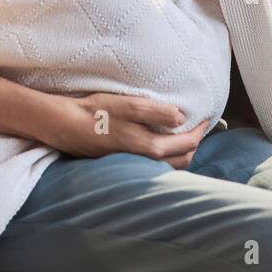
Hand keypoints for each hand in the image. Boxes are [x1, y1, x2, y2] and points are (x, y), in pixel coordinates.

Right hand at [45, 93, 210, 168]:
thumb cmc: (97, 113)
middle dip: (193, 145)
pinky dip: (165, 156)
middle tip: (197, 128)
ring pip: (168, 166)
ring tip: (182, 136)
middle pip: (182, 160)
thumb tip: (180, 117)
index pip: (187, 144)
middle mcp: (145, 162)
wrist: (66, 126)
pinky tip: (159, 143)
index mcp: (151, 148)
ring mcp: (133, 165)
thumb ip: (158, 112)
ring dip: (180, 153)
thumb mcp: (130, 105)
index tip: (206, 117)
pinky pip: (154, 164)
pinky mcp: (123, 163)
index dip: (200, 130)